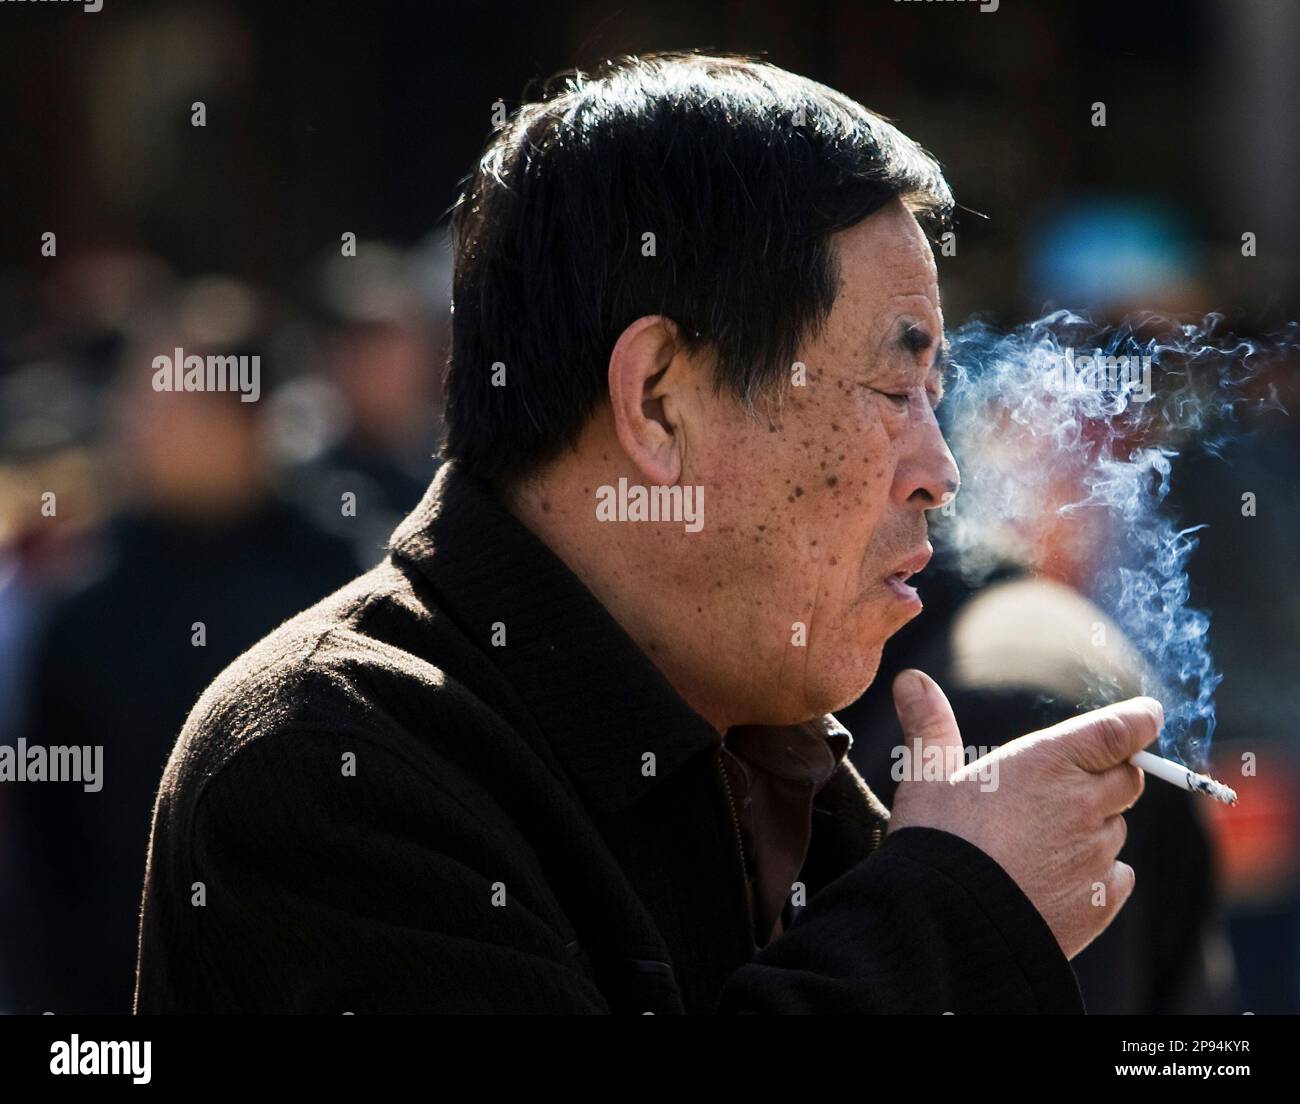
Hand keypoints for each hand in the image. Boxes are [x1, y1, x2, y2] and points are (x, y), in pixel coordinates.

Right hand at [886, 668, 1157, 959]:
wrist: (949, 922)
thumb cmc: (938, 839)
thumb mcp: (925, 774)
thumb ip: (928, 724)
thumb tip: (910, 680)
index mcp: (1048, 761)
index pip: (1118, 729)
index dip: (1138, 720)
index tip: (1148, 715)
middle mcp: (1084, 803)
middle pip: (1127, 779)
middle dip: (1109, 775)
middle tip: (1069, 785)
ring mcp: (1097, 855)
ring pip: (1114, 830)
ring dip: (1093, 828)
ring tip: (1042, 842)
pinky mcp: (1100, 901)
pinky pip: (1115, 878)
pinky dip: (1096, 874)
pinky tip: (1055, 880)